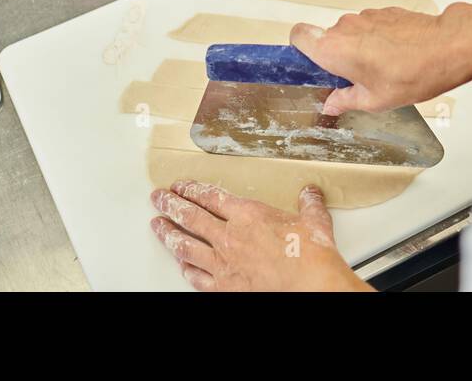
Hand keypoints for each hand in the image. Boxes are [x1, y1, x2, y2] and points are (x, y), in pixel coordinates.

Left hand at [150, 181, 369, 290]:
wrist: (309, 285)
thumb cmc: (310, 254)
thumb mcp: (314, 220)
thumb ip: (308, 204)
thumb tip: (310, 193)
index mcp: (248, 214)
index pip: (211, 197)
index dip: (192, 189)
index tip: (180, 186)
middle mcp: (230, 236)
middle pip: (190, 217)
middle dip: (170, 205)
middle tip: (158, 198)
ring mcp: (223, 263)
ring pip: (185, 245)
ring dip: (168, 234)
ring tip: (157, 225)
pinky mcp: (224, 286)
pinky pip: (196, 276)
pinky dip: (185, 269)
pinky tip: (180, 264)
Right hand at [291, 0, 471, 115]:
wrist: (449, 47)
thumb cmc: (412, 74)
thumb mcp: (375, 99)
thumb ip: (346, 99)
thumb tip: (332, 103)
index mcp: (333, 48)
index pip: (298, 35)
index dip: (301, 49)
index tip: (312, 67)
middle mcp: (345, 27)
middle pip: (328, 38)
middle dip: (338, 57)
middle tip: (356, 79)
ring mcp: (367, 16)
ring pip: (352, 32)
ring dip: (360, 48)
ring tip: (383, 70)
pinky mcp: (387, 11)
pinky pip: (372, 26)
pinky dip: (378, 39)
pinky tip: (398, 57)